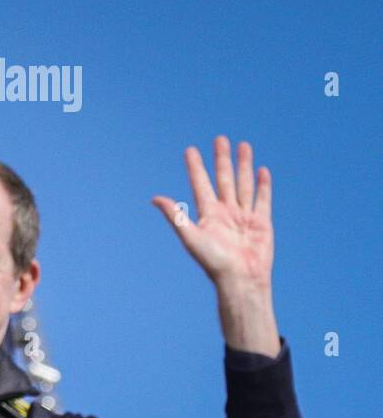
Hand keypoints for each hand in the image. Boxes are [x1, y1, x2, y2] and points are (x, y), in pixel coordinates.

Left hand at [151, 136, 279, 354]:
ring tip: (243, 145)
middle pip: (223, 179)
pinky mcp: (261, 222)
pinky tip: (262, 171)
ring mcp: (243, 217)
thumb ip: (175, 216)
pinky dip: (262, 185)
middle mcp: (225, 214)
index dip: (195, 168)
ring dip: (243, 165)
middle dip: (221, 159)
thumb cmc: (213, 262)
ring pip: (243, 184)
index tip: (190, 150)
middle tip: (220, 139)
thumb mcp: (190, 237)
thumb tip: (155, 198)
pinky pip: (262, 199)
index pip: (200, 185)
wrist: (240, 279)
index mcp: (208, 215)